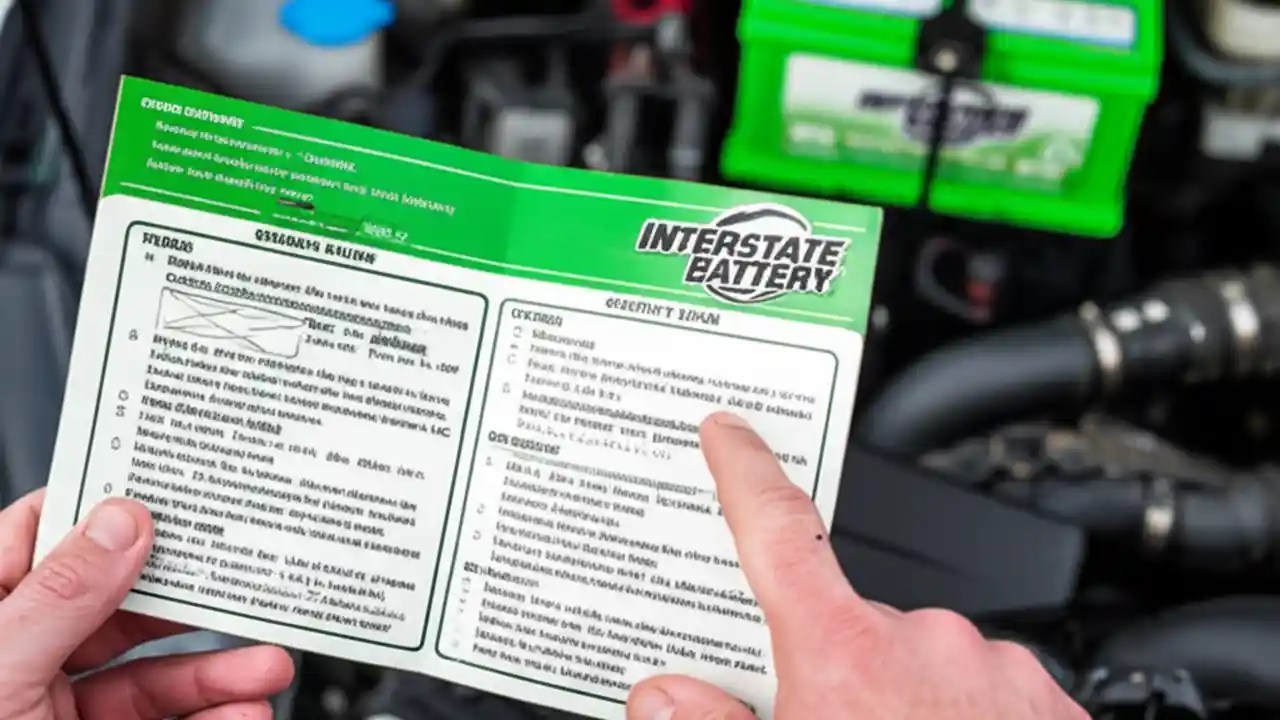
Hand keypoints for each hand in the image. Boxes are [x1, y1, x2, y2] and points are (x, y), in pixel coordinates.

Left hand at [0, 490, 294, 719]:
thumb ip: (61, 596)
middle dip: (193, 598)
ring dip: (219, 669)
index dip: (109, 507)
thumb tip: (122, 521)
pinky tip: (242, 710)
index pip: (45, 533)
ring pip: (153, 670)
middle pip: (120, 601)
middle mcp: (21, 652)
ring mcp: (55, 704)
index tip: (177, 492)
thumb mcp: (1, 669)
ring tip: (269, 665)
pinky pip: (163, 719)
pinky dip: (213, 714)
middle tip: (246, 575)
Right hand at [628, 413, 1086, 719]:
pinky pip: (980, 688)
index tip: (727, 435)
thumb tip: (660, 696)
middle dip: (828, 665)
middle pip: (846, 621)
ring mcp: (993, 670)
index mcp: (844, 654)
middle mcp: (923, 641)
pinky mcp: (1046, 702)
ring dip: (897, 698)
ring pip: (917, 658)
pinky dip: (954, 715)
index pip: (777, 533)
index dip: (744, 474)